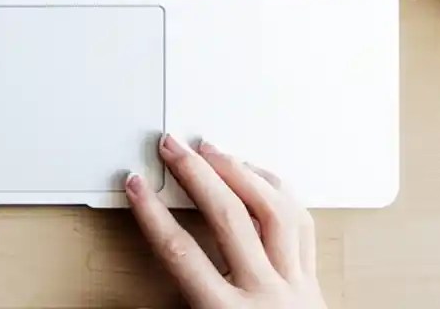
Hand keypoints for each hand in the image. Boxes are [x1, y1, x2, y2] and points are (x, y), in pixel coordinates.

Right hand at [126, 135, 325, 308]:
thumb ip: (173, 306)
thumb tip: (124, 300)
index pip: (181, 252)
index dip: (152, 214)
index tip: (136, 186)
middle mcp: (264, 295)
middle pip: (228, 217)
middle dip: (195, 174)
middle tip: (172, 148)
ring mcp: (295, 285)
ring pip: (273, 210)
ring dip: (241, 172)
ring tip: (215, 151)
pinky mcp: (314, 282)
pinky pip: (301, 224)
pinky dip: (280, 192)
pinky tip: (261, 177)